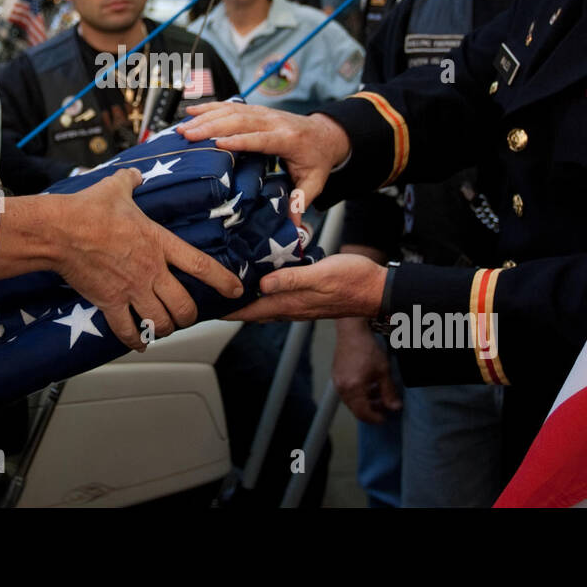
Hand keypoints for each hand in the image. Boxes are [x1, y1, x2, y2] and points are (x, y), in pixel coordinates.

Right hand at [54, 168, 242, 349]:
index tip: (235, 290)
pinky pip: (129, 331)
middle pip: (184, 305)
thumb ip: (130, 182)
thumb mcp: (116, 188)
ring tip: (163, 327)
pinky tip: (139, 343)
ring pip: (162, 322)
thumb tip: (134, 175)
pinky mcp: (109, 302)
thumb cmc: (87, 209)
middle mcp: (151, 270)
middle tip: (186, 316)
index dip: (222, 280)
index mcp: (159, 243)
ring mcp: (131, 289)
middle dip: (189, 316)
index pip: (201, 265)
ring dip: (165, 328)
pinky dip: (136, 341)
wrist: (60, 230)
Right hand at [178, 101, 349, 206]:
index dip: (240, 140)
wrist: (326, 134)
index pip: (261, 139)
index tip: (218, 144)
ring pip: (232, 111)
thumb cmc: (317, 159)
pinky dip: (209, 108)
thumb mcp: (314, 182)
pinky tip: (191, 111)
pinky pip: (230, 106)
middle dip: (212, 127)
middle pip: (240, 121)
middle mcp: (274, 121)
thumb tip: (293, 226)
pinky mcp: (256, 111)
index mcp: (288, 139)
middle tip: (189, 136)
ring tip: (184, 127)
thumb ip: (301, 201)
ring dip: (205, 117)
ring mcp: (263, 113)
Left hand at [225, 253, 385, 321]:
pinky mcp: (310, 298)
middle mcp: (293, 308)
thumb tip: (262, 285)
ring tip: (229, 293)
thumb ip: (291, 279)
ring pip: (266, 307)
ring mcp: (301, 305)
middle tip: (212, 299)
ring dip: (247, 302)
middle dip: (232, 308)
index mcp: (292, 303)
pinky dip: (264, 295)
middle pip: (254, 312)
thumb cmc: (354, 279)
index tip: (207, 309)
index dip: (228, 311)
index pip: (251, 311)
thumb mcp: (322, 274)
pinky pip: (280, 300)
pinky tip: (262, 284)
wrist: (380, 289)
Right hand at [333, 318, 401, 423]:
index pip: (363, 413)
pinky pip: (347, 392)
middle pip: (356, 409)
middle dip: (370, 411)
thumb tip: (394, 407)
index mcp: (354, 388)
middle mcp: (343, 387)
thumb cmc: (366, 348)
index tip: (384, 418)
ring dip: (365, 402)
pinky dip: (358, 394)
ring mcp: (338, 382)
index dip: (374, 418)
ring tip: (378, 394)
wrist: (352, 332)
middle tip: (383, 408)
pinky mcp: (336, 376)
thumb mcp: (383, 371)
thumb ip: (389, 392)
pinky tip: (368, 386)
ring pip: (351, 401)